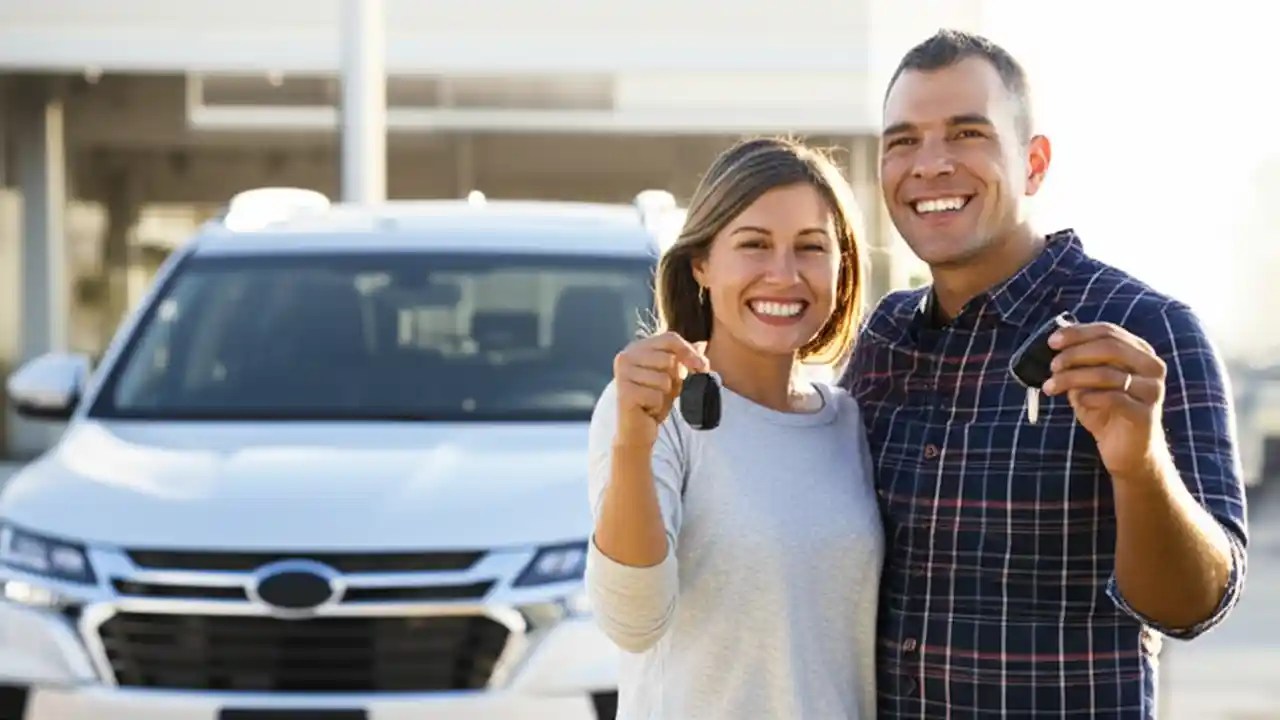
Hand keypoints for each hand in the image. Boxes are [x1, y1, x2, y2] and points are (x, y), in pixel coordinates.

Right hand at [613, 331, 709, 446]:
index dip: (689, 351)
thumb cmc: (654, 401)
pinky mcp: (624, 393)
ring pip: (665, 380)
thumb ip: (684, 359)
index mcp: (636, 348)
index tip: (703, 367)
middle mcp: (625, 357)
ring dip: (665, 396)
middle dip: (675, 379)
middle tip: (663, 392)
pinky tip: (647, 410)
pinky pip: (656, 396)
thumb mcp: (673, 377)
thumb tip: (702, 343)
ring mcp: (623, 374)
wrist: (636, 431)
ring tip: (653, 402)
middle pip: (669, 359)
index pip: (669, 338)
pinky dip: (658, 407)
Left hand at [1042, 322, 1168, 480]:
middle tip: (1052, 365)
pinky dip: (1088, 397)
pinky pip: (1113, 398)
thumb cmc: (1105, 411)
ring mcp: (1152, 390)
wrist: (1127, 450)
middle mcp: (1152, 366)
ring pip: (1107, 373)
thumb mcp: (1088, 382)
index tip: (1052, 342)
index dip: (1078, 333)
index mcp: (1140, 352)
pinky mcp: (1146, 413)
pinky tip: (1076, 401)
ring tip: (1052, 387)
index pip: (1109, 331)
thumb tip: (1056, 344)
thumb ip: (1079, 362)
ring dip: (1072, 378)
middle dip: (1074, 354)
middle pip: (1109, 347)